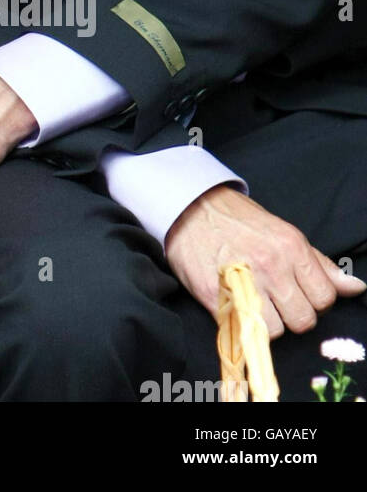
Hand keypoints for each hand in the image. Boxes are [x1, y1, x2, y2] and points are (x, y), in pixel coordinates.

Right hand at [165, 185, 366, 338]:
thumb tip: (355, 287)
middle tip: (273, 299)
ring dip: (267, 323)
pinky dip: (242, 321)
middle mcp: (271, 265)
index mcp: (291, 247)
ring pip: (276, 331)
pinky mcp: (215, 295)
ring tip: (253, 302)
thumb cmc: (236, 219)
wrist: (187, 206)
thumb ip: (318, 263)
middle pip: (303, 320)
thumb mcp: (282, 232)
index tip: (295, 292)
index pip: (324, 298)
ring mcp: (243, 281)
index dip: (312, 300)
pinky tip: (235, 302)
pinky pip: (243, 327)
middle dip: (291, 315)